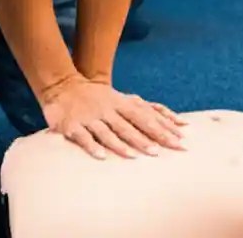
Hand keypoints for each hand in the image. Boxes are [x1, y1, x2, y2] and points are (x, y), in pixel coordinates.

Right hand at [39, 76, 185, 159]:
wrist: (64, 85)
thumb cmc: (99, 96)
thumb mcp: (121, 98)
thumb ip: (144, 109)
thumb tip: (177, 121)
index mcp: (121, 103)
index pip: (145, 117)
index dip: (161, 129)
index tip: (178, 141)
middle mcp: (108, 110)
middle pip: (129, 126)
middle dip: (144, 139)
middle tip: (159, 153)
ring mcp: (90, 117)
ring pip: (107, 132)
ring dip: (120, 144)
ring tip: (133, 156)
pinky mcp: (73, 125)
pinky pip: (84, 137)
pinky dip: (93, 146)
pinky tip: (102, 156)